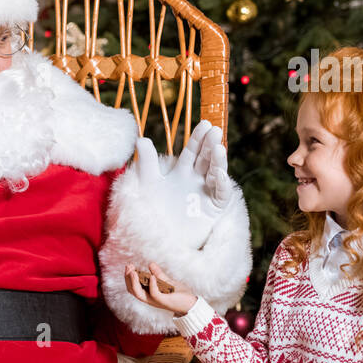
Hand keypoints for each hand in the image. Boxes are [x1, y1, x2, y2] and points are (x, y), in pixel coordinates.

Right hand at [122, 262, 197, 316]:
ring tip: (133, 272)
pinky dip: (152, 285)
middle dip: (128, 278)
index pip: (133, 288)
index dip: (128, 277)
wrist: (191, 303)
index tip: (129, 266)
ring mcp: (156, 301)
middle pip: (133, 291)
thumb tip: (150, 264)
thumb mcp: (167, 282)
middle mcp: (150, 299)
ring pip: (139, 294)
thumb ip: (158, 274)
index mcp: (149, 294)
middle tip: (129, 266)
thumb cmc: (180, 294)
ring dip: (134, 282)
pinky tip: (151, 276)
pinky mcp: (164, 301)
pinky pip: (154, 294)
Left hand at [132, 120, 233, 249]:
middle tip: (215, 130)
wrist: (157, 239)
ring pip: (215, 172)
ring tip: (218, 149)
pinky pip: (220, 194)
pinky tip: (218, 174)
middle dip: (210, 144)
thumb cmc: (150, 211)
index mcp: (181, 172)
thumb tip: (141, 139)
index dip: (198, 137)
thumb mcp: (147, 184)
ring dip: (218, 161)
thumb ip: (146, 163)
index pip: (192, 151)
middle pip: (206, 158)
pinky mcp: (214, 208)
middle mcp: (196, 180)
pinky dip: (221, 184)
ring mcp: (206, 193)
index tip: (206, 123)